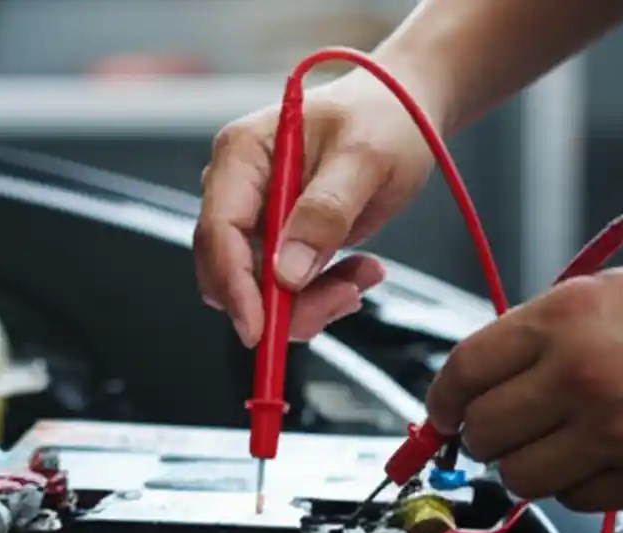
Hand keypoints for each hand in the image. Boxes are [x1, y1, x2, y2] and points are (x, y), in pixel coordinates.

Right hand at [194, 62, 446, 346]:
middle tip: (343, 296)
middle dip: (281, 301)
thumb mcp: (365, 158)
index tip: (260, 329)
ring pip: (259, 289)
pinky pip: (285, 289)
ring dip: (312, 300)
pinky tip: (358, 271)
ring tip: (363, 275)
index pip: (218, 230)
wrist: (404, 112)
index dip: (235, 285)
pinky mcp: (277, 241)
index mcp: (243, 154)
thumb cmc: (384, 117)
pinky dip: (322, 293)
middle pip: (231, 269)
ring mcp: (255, 216)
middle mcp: (238, 187)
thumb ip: (324, 213)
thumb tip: (285, 273)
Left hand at [426, 265, 622, 510]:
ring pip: (518, 478)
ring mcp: (614, 436)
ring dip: (525, 466)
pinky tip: (602, 455)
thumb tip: (473, 382)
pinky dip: (575, 484)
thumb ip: (533, 336)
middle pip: (481, 433)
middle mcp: (582, 378)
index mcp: (564, 321)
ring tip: (555, 443)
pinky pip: (573, 500)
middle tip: (501, 428)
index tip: (441, 412)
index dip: (441, 400)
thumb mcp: (605, 294)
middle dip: (480, 435)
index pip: (463, 372)